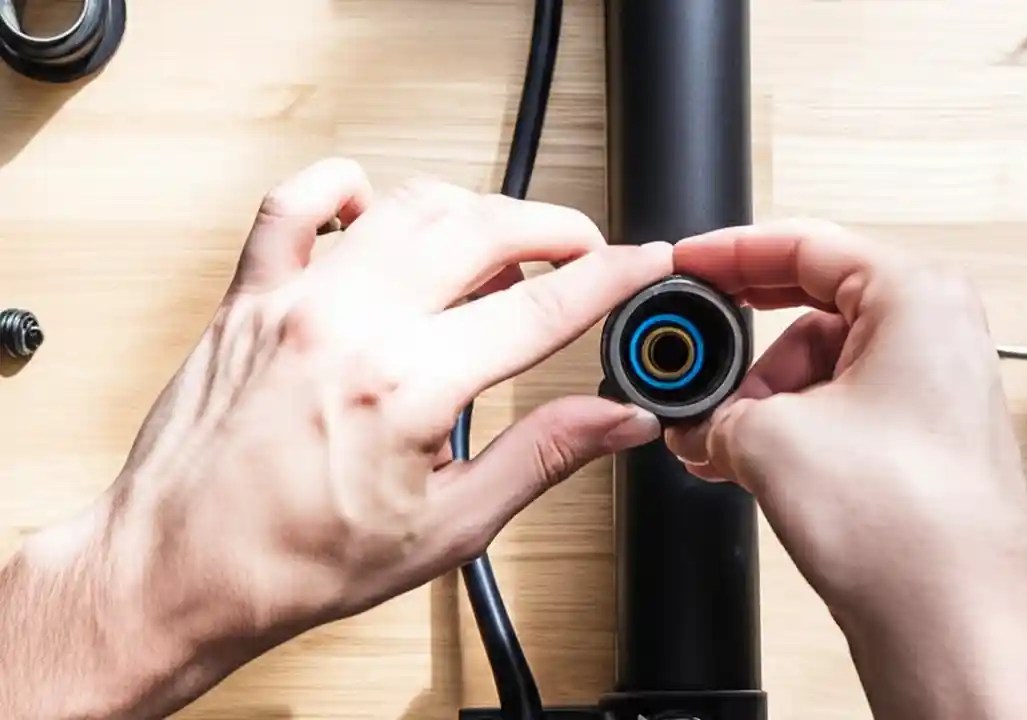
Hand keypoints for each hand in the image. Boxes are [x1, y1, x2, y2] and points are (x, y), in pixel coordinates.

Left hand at [2, 158, 670, 717]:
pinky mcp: (250, 296)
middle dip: (554, 228)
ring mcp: (295, 300)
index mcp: (408, 386)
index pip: (541, 307)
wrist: (181, 568)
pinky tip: (377, 209)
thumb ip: (544, 456)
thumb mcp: (448, 526)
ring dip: (472, 211)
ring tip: (500, 247)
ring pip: (406, 204)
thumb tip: (618, 421)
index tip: (642, 261)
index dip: (610, 278)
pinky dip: (346, 188)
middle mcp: (350, 325)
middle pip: (483, 230)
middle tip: (583, 252)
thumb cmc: (296, 559)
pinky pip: (294, 203)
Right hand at [665, 221, 1026, 719]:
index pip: (807, 245)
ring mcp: (933, 391)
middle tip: (691, 361)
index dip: (730, 254)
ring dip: (759, 400)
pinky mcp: (920, 442)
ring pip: (820, 366)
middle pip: (811, 307)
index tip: (687, 264)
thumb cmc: (907, 529)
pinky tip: (741, 459)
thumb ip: (717, 409)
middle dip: (740, 345)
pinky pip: (838, 410)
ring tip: (718, 441)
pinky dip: (788, 428)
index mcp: (917, 298)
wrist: (952, 628)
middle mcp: (937, 335)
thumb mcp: (771, 438)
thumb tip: (697, 418)